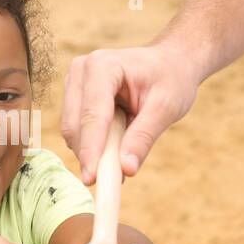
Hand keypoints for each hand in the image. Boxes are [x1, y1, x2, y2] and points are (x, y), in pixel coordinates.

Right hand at [61, 43, 203, 182]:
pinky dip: (94, 145)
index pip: (92, 115)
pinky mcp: (74, 96)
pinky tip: (116, 145)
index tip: (92, 179)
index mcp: (103, 66)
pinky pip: (77, 130)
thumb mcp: (166, 107)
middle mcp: (81, 70)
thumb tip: (126, 170)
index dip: (91, 149)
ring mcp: (74, 82)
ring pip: (73, 131)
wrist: (170, 62)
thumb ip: (144, 137)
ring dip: (93, 151)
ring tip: (124, 153)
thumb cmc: (171, 79)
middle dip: (90, 155)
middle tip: (111, 181)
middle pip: (75, 125)